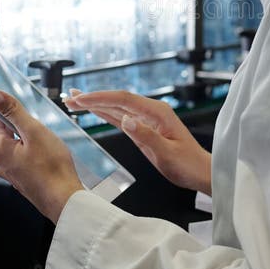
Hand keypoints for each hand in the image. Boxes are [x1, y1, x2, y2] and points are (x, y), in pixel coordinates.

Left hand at [0, 89, 83, 223]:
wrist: (64, 199)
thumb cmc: (53, 169)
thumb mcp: (34, 131)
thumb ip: (14, 112)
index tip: (9, 95)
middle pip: (1, 129)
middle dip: (16, 120)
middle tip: (35, 120)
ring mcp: (9, 170)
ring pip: (12, 142)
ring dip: (25, 134)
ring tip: (43, 138)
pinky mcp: (20, 176)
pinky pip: (20, 154)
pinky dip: (30, 147)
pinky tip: (44, 151)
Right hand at [65, 90, 211, 195]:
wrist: (200, 171)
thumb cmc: (188, 164)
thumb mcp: (167, 153)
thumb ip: (147, 136)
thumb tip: (126, 120)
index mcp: (157, 112)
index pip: (123, 100)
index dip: (100, 98)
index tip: (81, 99)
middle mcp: (151, 111)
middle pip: (117, 100)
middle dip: (92, 98)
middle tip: (69, 97)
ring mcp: (146, 119)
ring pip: (116, 107)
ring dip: (95, 104)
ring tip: (74, 101)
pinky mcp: (143, 128)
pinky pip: (120, 117)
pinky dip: (105, 113)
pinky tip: (93, 111)